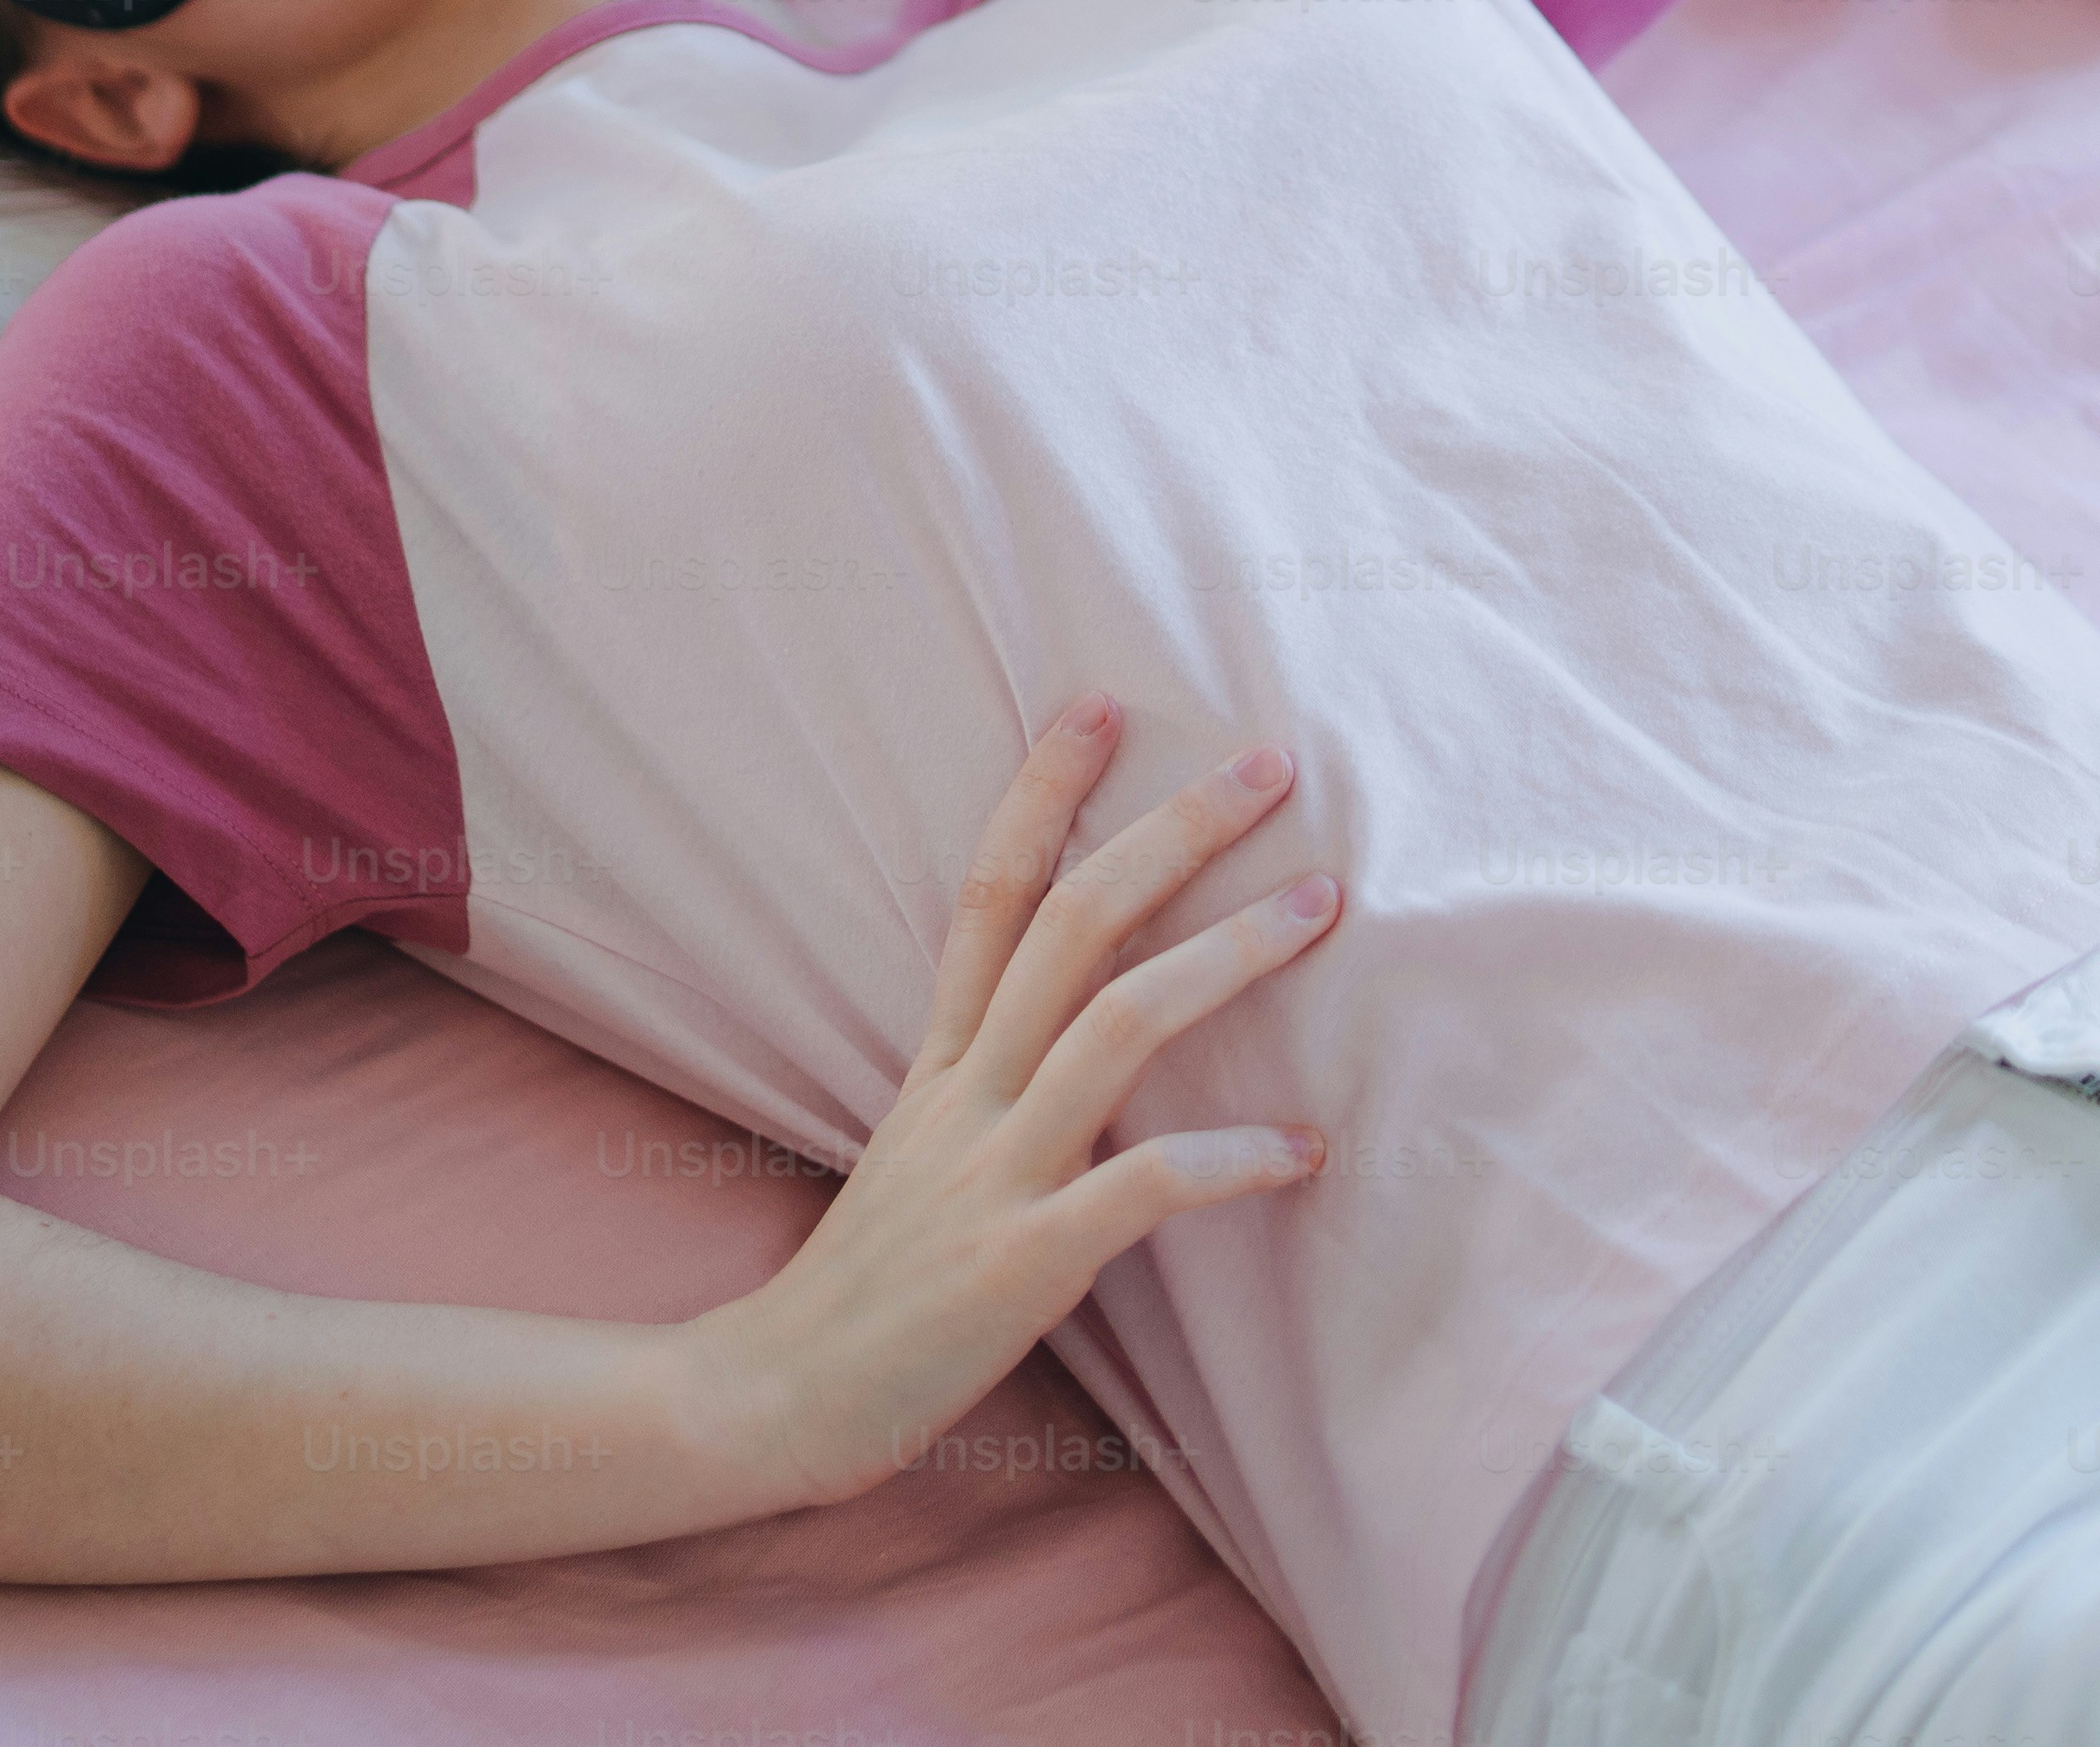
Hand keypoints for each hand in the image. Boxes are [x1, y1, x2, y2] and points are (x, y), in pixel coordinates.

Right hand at [677, 699, 1334, 1510]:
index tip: (1102, 703)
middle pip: (1071, 922)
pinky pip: (1143, 1185)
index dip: (1043, 791)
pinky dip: (1232, 1158)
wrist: (778, 1396)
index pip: (988, 891)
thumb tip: (1086, 1038)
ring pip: (1117, 1024)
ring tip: (1321, 903)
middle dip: (1171, 832)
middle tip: (1266, 765)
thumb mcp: (920, 1153)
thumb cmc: (871, 1284)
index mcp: (938, 1061)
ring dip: (1229, 954)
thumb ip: (992, 1089)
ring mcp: (995, 1169)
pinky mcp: (1026, 1257)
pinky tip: (1305, 1147)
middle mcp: (966, 1090)